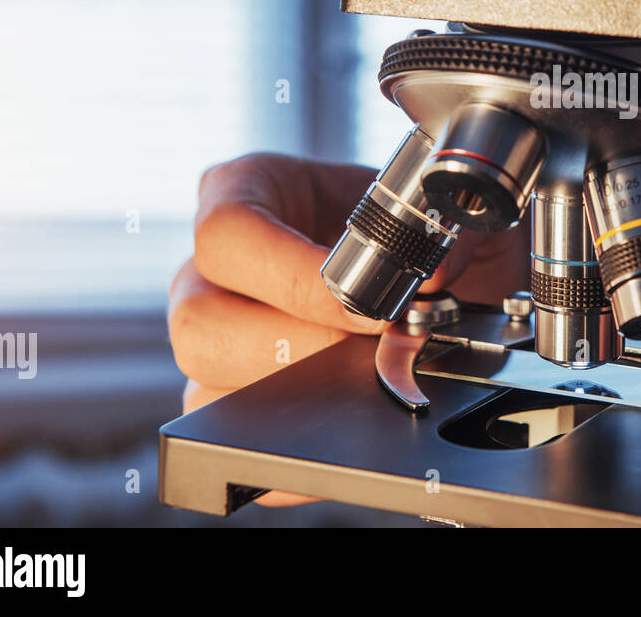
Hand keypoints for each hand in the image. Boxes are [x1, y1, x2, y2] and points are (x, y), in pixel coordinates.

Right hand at [167, 152, 527, 504]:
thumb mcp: (433, 201)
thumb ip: (439, 221)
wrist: (429, 259)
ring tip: (371, 379)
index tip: (369, 304)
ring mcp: (210, 341)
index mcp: (242, 191)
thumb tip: (434, 274)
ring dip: (299, 400)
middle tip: (373, 351)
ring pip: (206, 393)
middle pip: (200, 326)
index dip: (294, 278)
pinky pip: (232, 446)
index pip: (228, 236)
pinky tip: (354, 426)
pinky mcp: (225, 400)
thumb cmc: (408, 219)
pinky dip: (296, 449)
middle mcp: (208, 269)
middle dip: (300, 350)